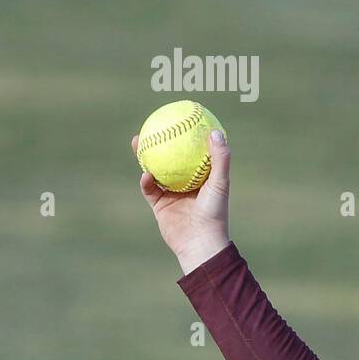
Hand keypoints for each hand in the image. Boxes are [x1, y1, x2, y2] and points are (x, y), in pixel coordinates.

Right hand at [131, 130, 231, 274]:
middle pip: (172, 157)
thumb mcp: (220, 183)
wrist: (199, 243)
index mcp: (203, 177)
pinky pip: (149, 189)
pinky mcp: (159, 205)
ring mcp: (172, 193)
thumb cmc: (214, 212)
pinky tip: (145, 172)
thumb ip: (220, 159)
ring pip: (156, 170)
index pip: (195, 151)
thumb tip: (215, 131)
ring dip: (146, 156)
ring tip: (139, 141)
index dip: (188, 134)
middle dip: (162, 140)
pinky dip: (146, 181)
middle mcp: (187, 183)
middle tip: (155, 123)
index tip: (182, 117)